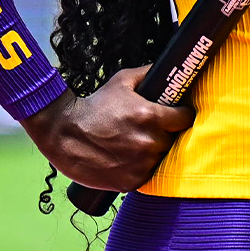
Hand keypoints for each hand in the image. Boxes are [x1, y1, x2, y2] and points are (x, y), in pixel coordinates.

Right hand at [19, 66, 194, 191]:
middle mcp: (148, 142)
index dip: (181, 115)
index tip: (175, 115)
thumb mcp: (122, 82)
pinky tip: (127, 159)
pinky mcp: (129, 182)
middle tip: (148, 130)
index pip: (186, 118)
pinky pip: (146, 175)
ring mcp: (140, 165)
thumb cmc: (94, 106)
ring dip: (152, 153)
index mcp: (151, 116)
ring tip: (134, 144)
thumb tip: (168, 68)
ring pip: (160, 159)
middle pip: (173, 140)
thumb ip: (148, 74)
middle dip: (164, 134)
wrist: (63, 132)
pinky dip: (139, 169)